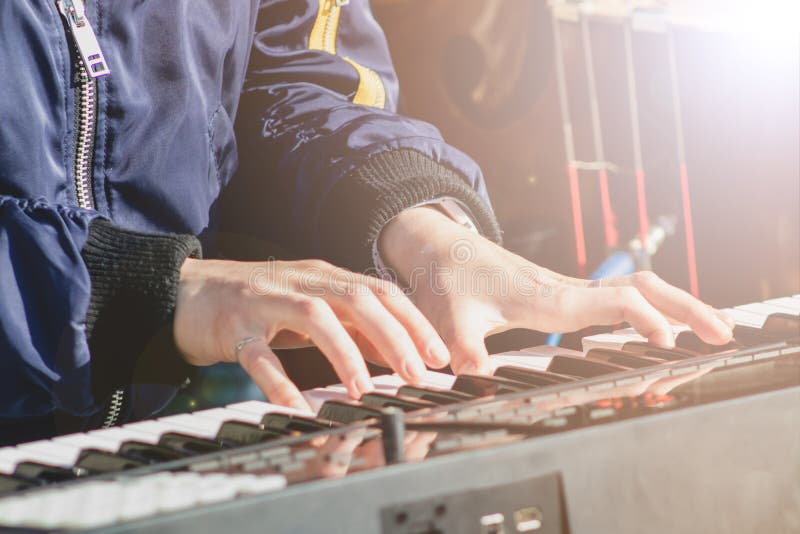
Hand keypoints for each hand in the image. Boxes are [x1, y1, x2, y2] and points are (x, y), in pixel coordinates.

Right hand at [174, 258, 449, 409]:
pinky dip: (279, 381)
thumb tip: (397, 352)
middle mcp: (300, 283)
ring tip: (363, 388)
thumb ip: (351, 326)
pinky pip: (258, 354)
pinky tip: (296, 406)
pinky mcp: (234, 325)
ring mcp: (266, 300)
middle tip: (415, 372)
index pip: (380, 292)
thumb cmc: (258, 302)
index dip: (413, 320)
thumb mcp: (310, 308)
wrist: (186, 291)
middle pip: (356, 298)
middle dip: (392, 335)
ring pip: (314, 317)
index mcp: (324, 278)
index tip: (438, 353)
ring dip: (344, 353)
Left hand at [379, 207, 734, 373]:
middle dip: (685, 307)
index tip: (671, 343)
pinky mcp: (565, 292)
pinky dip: (653, 305)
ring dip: (677, 304)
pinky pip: (621, 295)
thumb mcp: (449, 319)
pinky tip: (664, 323)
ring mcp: (570, 289)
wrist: (439, 248)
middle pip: (642, 288)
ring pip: (637, 288)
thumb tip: (472, 378)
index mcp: (548, 298)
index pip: (613, 301)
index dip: (646, 318)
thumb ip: (463, 350)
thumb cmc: (447, 281)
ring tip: (710, 330)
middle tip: (722, 333)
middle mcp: (567, 290)